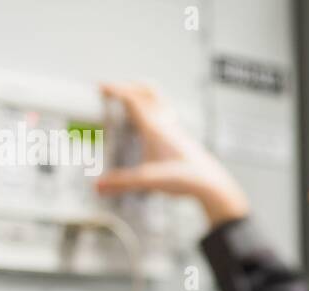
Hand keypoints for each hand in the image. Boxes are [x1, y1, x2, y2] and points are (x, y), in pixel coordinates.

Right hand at [96, 82, 249, 226]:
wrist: (210, 183)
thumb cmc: (184, 178)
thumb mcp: (148, 180)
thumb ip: (122, 183)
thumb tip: (97, 186)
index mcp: (154, 128)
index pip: (132, 99)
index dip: (115, 89)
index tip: (101, 86)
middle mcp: (165, 123)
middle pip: (147, 92)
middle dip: (129, 86)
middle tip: (114, 90)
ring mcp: (174, 128)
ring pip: (158, 100)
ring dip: (143, 94)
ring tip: (131, 98)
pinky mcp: (181, 136)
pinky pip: (166, 113)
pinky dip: (154, 108)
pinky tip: (151, 122)